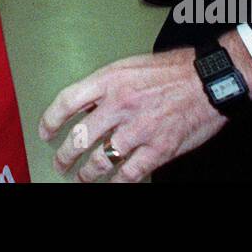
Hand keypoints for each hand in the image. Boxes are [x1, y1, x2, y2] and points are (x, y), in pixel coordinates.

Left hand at [39, 32, 251, 182]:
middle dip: (65, 155)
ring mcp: (139, 129)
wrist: (207, 80)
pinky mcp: (158, 148)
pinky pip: (130, 172)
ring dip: (87, 173)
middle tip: (61, 163)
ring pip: (101, 159)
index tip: (45, 131)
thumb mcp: (129, 67)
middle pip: (80, 137)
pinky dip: (118, 181)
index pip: (67, 102)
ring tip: (82, 177)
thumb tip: (84, 107)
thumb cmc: (171, 71)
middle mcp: (120, 104)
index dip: (51, 120)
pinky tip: (112, 183)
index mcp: (110, 80)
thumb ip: (104, 87)